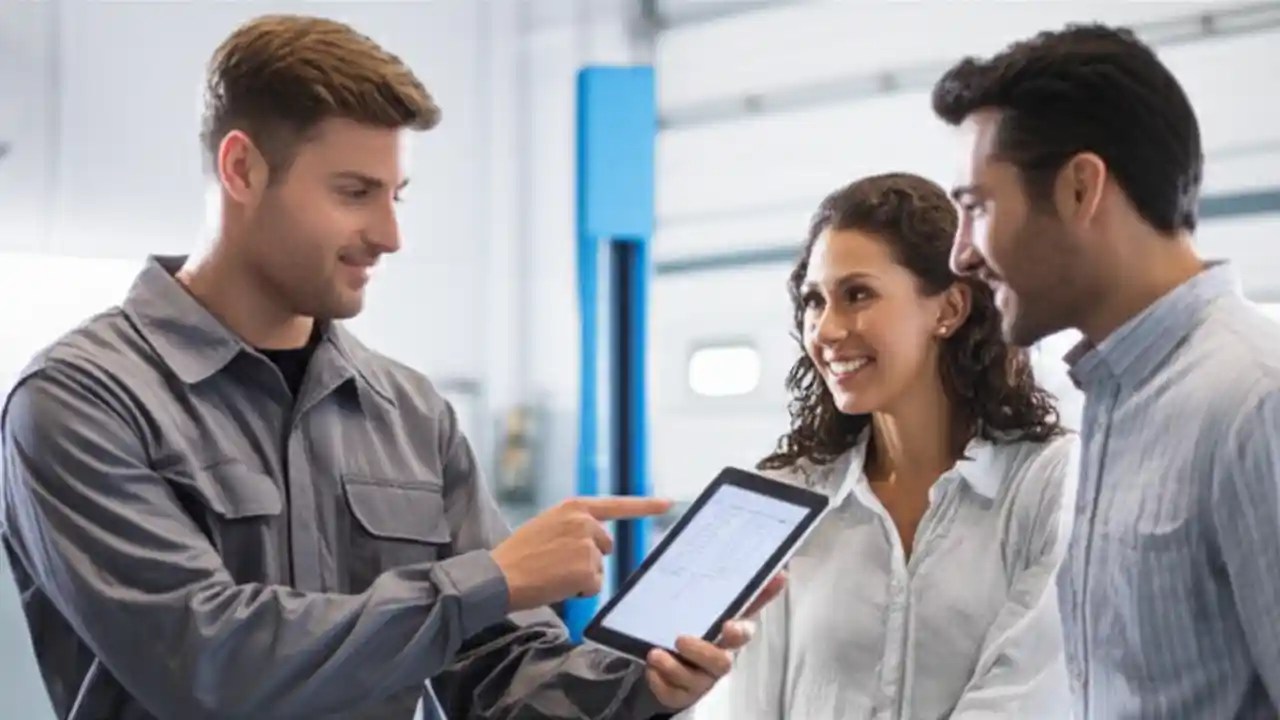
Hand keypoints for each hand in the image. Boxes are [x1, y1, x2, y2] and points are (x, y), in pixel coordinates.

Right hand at [491, 496, 671, 611]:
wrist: (497, 575)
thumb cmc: (518, 554)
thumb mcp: (546, 525)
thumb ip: (573, 527)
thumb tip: (596, 542)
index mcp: (574, 507)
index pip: (617, 505)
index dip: (645, 506)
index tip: (668, 503)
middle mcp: (584, 521)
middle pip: (605, 547)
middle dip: (587, 559)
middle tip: (555, 563)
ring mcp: (587, 544)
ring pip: (598, 569)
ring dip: (580, 576)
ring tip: (551, 572)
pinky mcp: (587, 568)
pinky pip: (592, 586)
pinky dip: (577, 590)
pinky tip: (555, 584)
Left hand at [645, 572, 787, 709]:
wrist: (668, 656)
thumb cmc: (694, 624)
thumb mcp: (705, 603)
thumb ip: (730, 588)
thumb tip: (774, 568)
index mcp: (728, 634)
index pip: (743, 631)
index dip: (741, 630)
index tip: (730, 624)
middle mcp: (719, 659)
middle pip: (721, 662)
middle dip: (703, 652)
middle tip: (680, 639)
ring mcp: (701, 680)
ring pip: (694, 680)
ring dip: (673, 668)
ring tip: (655, 654)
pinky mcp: (682, 695)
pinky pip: (673, 694)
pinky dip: (660, 681)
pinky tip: (651, 669)